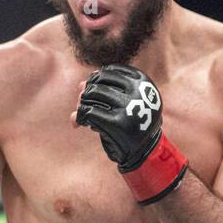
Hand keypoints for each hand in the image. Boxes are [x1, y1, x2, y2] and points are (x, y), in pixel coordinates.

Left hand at [73, 64, 188, 203]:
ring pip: (90, 95)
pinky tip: (79, 124)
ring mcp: (129, 107)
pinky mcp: (118, 124)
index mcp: (142, 81)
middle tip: (82, 105)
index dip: (95, 80)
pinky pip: (87, 112)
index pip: (108, 71)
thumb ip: (102, 90)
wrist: (144, 151)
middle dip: (86, 93)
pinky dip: (78, 117)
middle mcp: (138, 91)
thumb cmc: (132, 123)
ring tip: (83, 116)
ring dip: (81, 105)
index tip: (93, 94)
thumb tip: (80, 84)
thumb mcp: (122, 102)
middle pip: (97, 82)